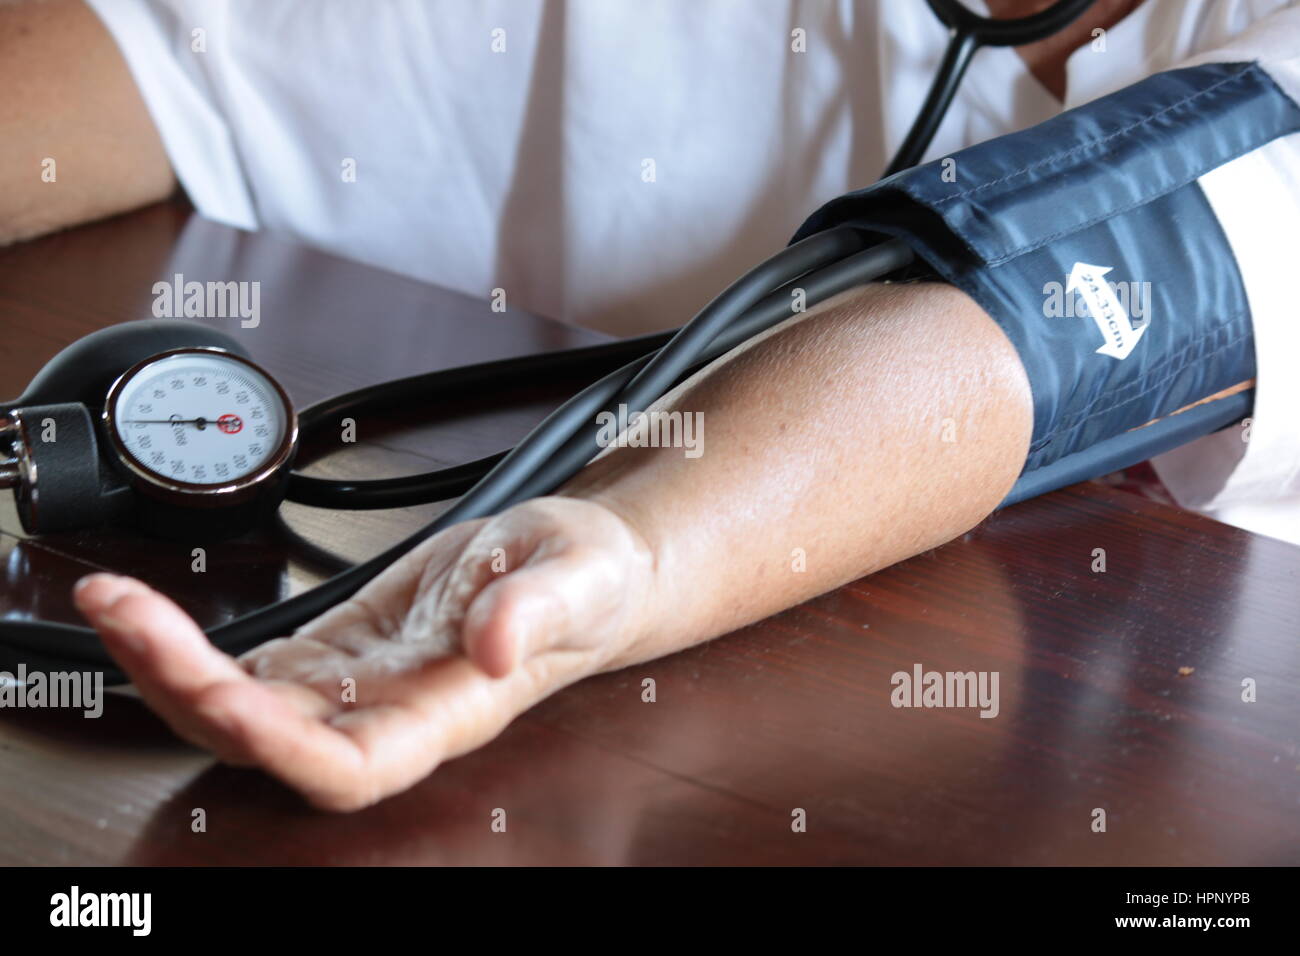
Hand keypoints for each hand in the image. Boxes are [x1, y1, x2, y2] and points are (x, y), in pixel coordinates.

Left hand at [74, 497, 658, 810]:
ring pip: (238, 707)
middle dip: (182, 686)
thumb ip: (537, 611)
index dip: (275, 744)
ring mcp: (354, 687)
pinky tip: (155, 613)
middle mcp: (386, 714)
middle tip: (127, 609)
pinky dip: (191, 646)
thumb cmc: (590, 580)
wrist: (581, 567)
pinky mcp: (336, 650)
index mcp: (444, 712)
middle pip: (263, 741)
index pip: (347, 768)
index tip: (219, 686)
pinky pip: (248, 670)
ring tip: (116, 600)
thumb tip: (491, 646)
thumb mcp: (579, 575)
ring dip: (168, 664)